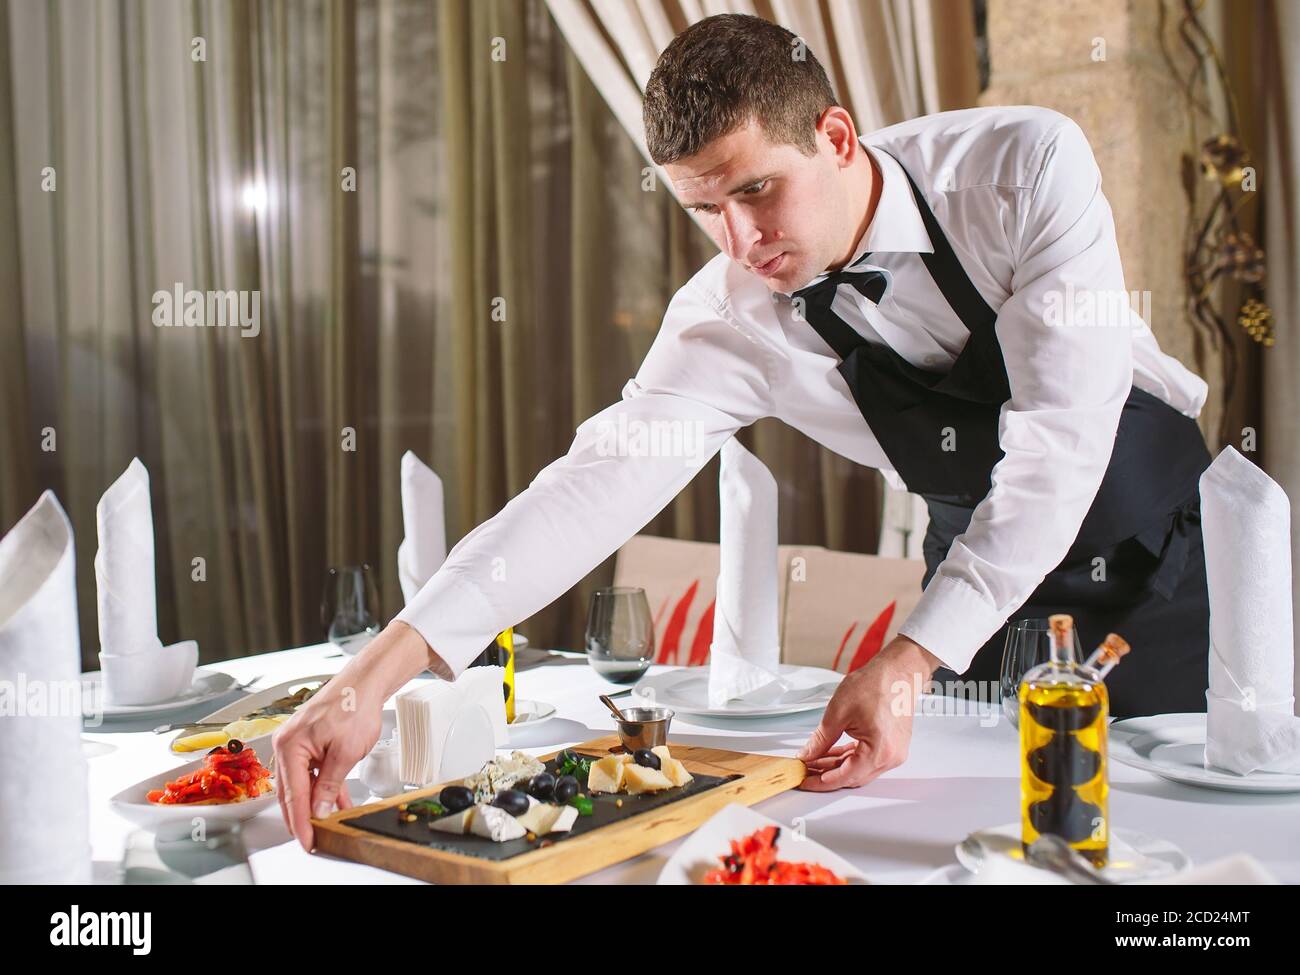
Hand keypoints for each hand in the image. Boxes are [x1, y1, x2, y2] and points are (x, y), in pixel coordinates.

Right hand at [274, 621, 442, 850]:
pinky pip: (311, 771)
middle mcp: (287, 744)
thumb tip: (318, 811)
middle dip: (301, 817)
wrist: (364, 681)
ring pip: (302, 783)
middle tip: (312, 838)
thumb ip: (329, 785)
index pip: (294, 795)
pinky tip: (334, 802)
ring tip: (324, 824)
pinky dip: (322, 787)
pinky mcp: (308, 742)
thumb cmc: (354, 705)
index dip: (300, 822)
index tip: (307, 840)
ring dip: (313, 803)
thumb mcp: (345, 753)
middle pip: (291, 791)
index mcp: (290, 746)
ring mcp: (296, 743)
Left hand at [796, 634, 941, 791]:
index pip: (844, 777)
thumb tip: (807, 755)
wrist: (898, 672)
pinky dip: (849, 758)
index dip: (820, 781)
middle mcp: (891, 757)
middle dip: (827, 774)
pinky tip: (832, 753)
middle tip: (806, 771)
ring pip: (859, 769)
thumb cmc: (876, 684)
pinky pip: (867, 760)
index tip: (805, 781)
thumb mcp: (837, 712)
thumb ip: (820, 740)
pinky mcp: (893, 746)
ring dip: (837, 766)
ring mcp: (894, 753)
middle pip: (852, 777)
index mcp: (879, 751)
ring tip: (815, 760)